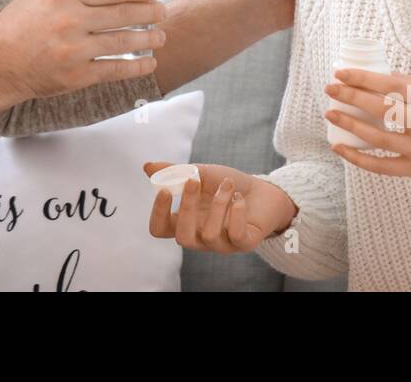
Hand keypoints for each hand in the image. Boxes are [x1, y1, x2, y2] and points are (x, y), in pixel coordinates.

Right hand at [0, 0, 166, 99]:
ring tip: (161, 36)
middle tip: (163, 11)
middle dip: (150, 12)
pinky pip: (115, 69)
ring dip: (149, 39)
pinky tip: (149, 63)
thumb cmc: (14, 27)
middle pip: (124, 14)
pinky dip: (136, 66)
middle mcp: (72, 21)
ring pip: (124, 42)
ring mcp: (75, 50)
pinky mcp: (77, 75)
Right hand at [142, 161, 296, 252]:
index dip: (158, 213)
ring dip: (218, 204)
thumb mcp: (201, 173)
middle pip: (182, 238)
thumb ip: (175, 172)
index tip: (164, 190)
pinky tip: (240, 197)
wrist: (263, 190)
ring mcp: (222, 244)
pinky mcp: (244, 243)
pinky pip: (236, 235)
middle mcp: (200, 237)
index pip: (160, 229)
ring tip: (228, 185)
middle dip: (187, 207)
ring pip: (210, 235)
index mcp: (185, 221)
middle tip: (194, 181)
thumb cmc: (227, 184)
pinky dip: (237, 212)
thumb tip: (147, 166)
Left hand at [324, 67, 410, 198]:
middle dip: (351, 97)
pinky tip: (339, 148)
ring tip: (330, 113)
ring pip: (378, 137)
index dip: (364, 78)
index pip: (394, 86)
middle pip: (383, 109)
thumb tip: (376, 76)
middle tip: (330, 88)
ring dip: (350, 124)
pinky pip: (382, 166)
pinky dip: (357, 158)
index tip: (341, 72)